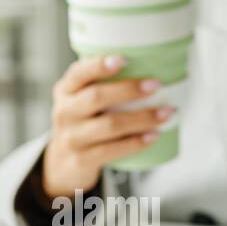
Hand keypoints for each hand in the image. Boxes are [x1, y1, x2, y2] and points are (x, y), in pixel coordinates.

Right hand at [41, 55, 173, 198]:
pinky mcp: (81, 160)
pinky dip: (135, 142)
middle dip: (129, 90)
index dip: (99, 66)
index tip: (123, 59)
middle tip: (156, 85)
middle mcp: (64, 112)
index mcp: (65, 91)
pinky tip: (153, 136)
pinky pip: (112, 150)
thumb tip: (150, 68)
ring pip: (109, 125)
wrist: (61, 166)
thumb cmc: (81, 125)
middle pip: (96, 97)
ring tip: (166, 113)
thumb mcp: (80, 102)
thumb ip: (101, 85)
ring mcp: (71, 138)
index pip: (78, 73)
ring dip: (142, 118)